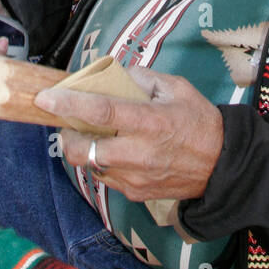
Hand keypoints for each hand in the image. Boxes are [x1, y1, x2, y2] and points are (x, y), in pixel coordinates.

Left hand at [35, 65, 223, 202]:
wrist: (222, 165)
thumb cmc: (200, 122)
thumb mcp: (177, 88)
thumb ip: (142, 79)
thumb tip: (114, 75)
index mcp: (149, 122)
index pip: (101, 112)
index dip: (69, 104)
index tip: (46, 97)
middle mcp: (138, 153)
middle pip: (83, 149)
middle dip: (67, 135)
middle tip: (69, 122)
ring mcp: (135, 177)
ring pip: (90, 165)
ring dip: (85, 150)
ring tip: (94, 136)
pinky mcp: (135, 193)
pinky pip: (106, 178)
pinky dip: (102, 164)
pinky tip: (115, 152)